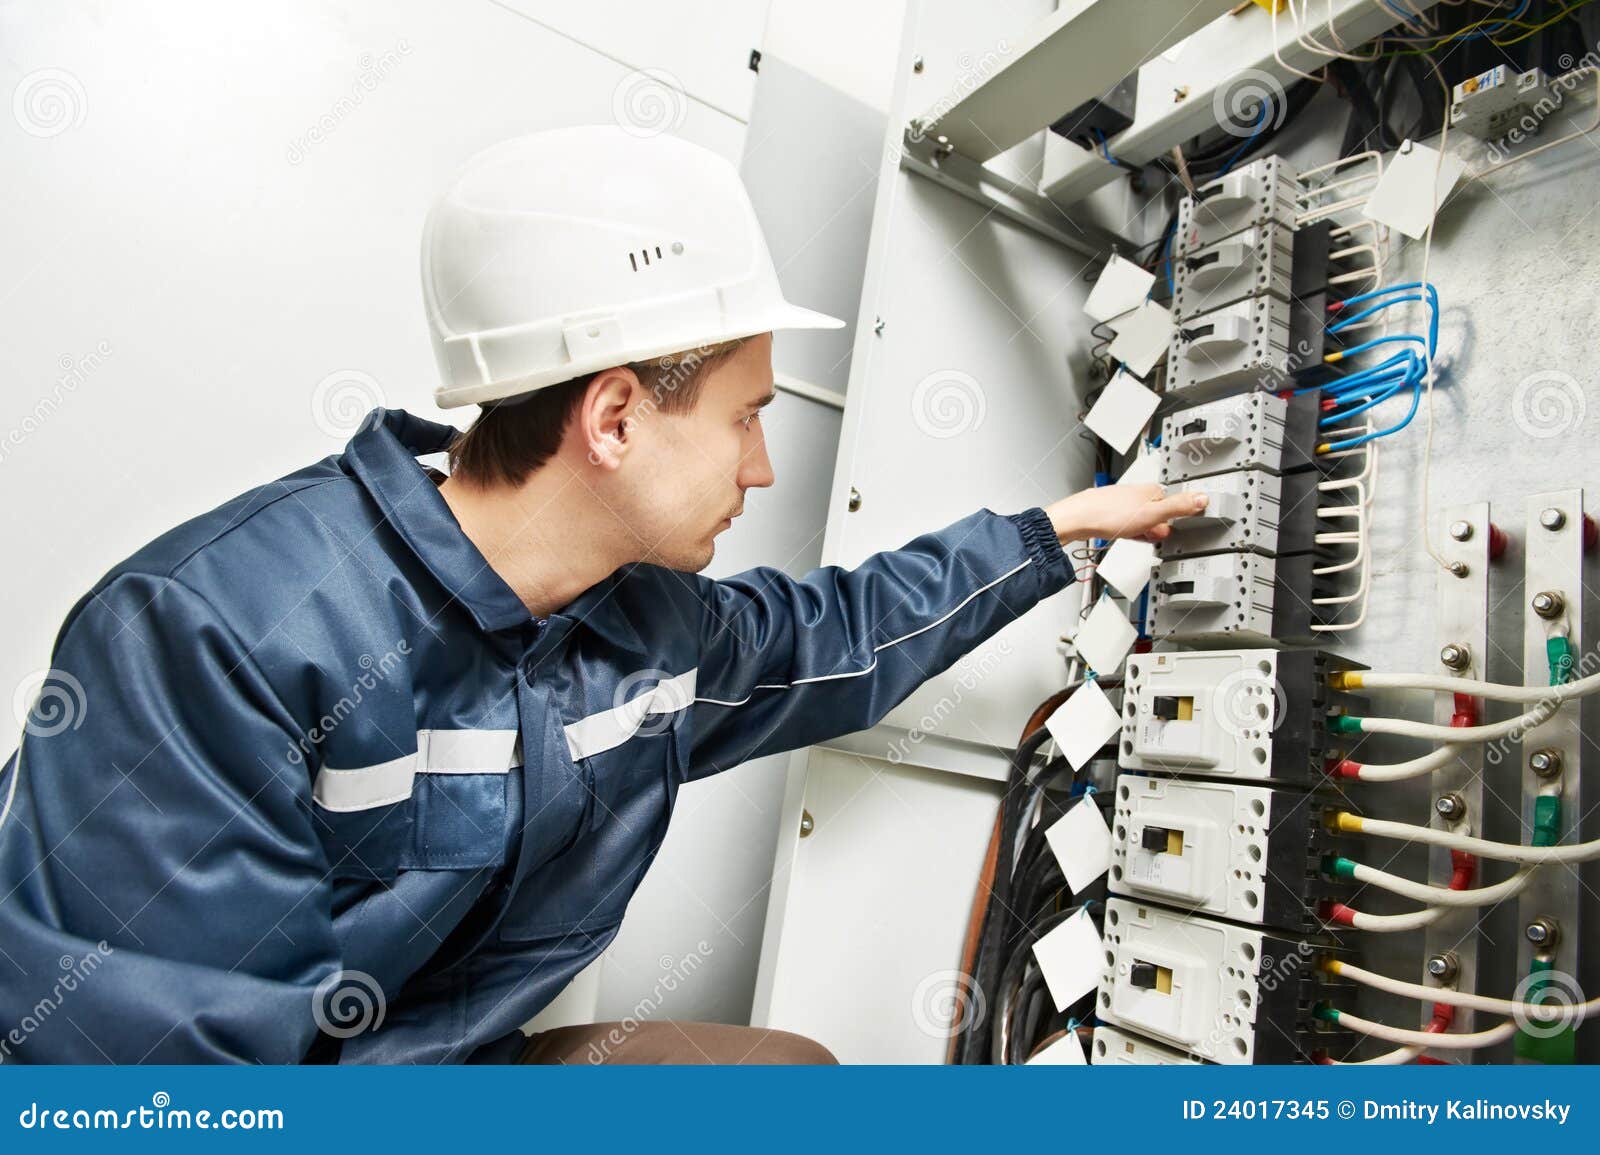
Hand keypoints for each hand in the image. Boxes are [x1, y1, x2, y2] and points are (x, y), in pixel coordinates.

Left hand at [1044, 484, 1207, 544]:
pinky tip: (1123, 535)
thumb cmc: (1109, 514)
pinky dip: (1128, 532)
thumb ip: (1178, 507)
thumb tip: (1203, 498)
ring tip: (1132, 535)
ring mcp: (1123, 502)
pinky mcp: (1111, 512)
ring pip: (1142, 521)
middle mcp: (1138, 493)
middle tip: (1148, 535)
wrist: (1077, 519)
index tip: (1166, 530)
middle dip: (1155, 529)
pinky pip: (1128, 525)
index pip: (1173, 506)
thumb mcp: (1153, 514)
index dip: (1171, 522)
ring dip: (1141, 532)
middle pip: (1158, 515)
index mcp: (1152, 490)